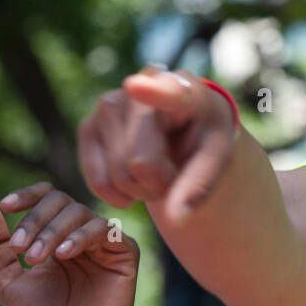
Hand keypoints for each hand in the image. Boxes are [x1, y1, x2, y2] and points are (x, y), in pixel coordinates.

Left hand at [0, 185, 138, 305]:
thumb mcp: (7, 278)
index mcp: (57, 235)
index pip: (47, 197)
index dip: (28, 195)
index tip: (6, 205)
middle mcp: (82, 234)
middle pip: (62, 201)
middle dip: (36, 220)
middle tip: (20, 249)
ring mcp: (105, 242)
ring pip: (82, 213)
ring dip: (53, 231)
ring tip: (37, 258)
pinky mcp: (126, 253)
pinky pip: (107, 230)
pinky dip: (81, 237)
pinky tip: (64, 255)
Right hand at [78, 64, 236, 223]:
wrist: (182, 129)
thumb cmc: (204, 139)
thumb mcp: (218, 158)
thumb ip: (200, 184)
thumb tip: (175, 218)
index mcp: (184, 89)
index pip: (167, 92)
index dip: (151, 91)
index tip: (136, 87)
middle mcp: (140, 87)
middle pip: (140, 163)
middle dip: (160, 182)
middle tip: (175, 172)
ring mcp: (109, 104)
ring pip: (118, 176)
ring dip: (141, 188)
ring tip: (157, 170)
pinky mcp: (88, 125)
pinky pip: (98, 182)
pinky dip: (118, 195)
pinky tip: (134, 181)